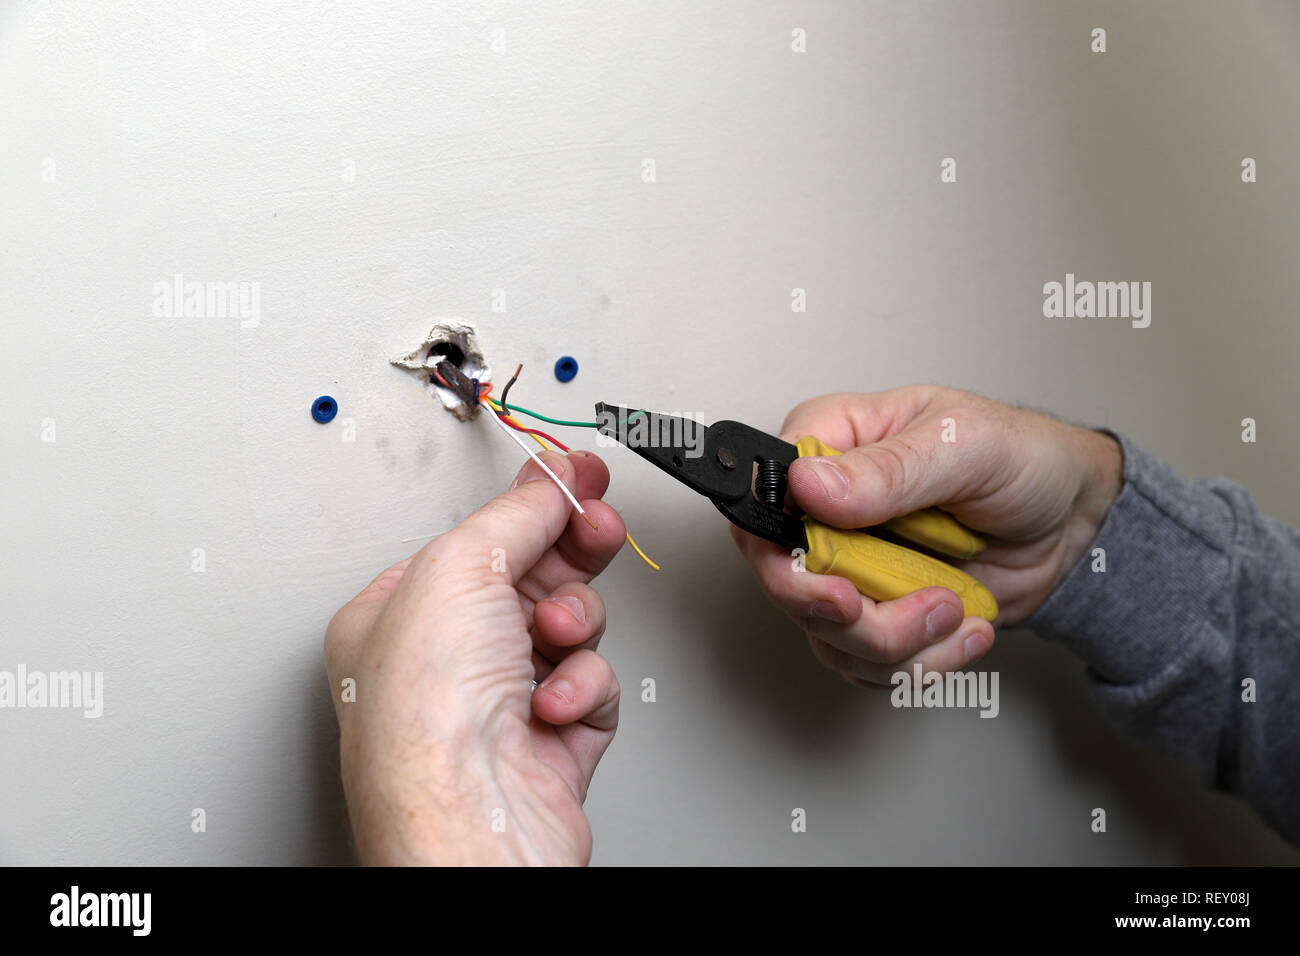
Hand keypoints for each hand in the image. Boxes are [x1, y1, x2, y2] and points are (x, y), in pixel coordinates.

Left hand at [324, 450, 627, 864]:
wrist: (473, 821)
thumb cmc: (424, 721)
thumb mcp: (459, 569)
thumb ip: (515, 514)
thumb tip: (550, 479)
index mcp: (398, 614)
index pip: (477, 539)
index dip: (530, 503)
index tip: (575, 476)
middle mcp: (444, 659)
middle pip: (529, 576)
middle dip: (569, 551)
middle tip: (599, 525)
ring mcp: (498, 701)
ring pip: (568, 626)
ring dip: (571, 625)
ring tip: (552, 637)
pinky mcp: (550, 739)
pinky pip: (589, 683)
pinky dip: (583, 686)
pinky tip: (556, 701)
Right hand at [732, 386, 1122, 685]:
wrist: (1074, 520)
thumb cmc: (1024, 459)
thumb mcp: (964, 446)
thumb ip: (886, 469)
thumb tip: (808, 484)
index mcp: (832, 444)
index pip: (763, 499)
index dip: (779, 553)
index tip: (836, 585)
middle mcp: (826, 509)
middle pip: (785, 580)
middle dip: (848, 616)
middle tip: (914, 611)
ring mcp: (850, 566)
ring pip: (825, 634)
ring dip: (898, 644)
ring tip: (956, 609)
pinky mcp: (877, 611)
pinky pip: (866, 662)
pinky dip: (920, 663)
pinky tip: (963, 629)